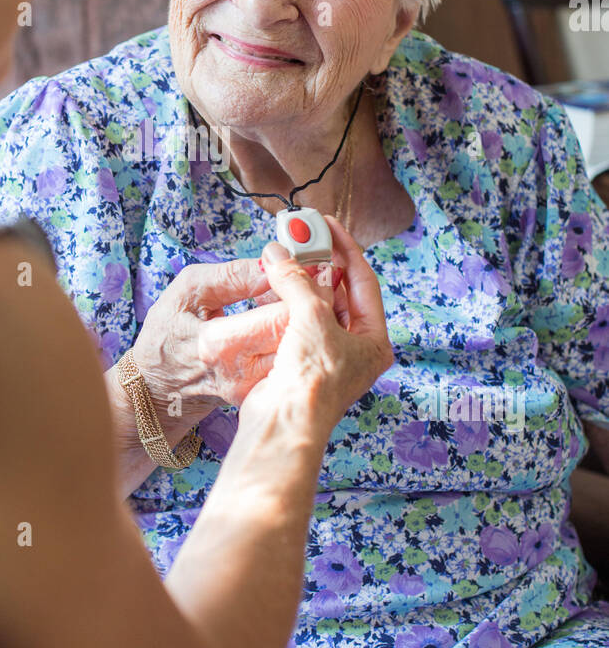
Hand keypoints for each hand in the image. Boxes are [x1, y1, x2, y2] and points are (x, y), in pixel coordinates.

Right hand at [130, 257, 289, 425]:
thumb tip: (273, 264)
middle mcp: (242, 372)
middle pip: (300, 334)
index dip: (301, 287)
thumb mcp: (188, 291)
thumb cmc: (165, 336)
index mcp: (220, 344)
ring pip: (300, 349)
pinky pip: (291, 362)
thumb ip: (233, 275)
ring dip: (303, 321)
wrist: (156, 387)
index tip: (301, 267)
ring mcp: (254, 388)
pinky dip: (295, 340)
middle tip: (305, 279)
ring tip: (288, 301)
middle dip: (308, 302)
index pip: (284, 315)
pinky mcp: (261, 393)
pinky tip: (279, 325)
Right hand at [238, 217, 393, 442]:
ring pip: (316, 306)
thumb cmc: (314, 379)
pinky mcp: (301, 362)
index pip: (363, 280)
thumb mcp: (311, 317)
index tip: (326, 223)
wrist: (285, 423)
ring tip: (284, 256)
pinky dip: (285, 302)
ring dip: (300, 281)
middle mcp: (355, 348)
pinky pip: (296, 321)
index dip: (345, 248)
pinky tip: (273, 286)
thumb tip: (278, 253)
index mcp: (374, 339)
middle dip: (319, 263)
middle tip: (301, 237)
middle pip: (339, 292)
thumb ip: (296, 279)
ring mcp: (328, 356)